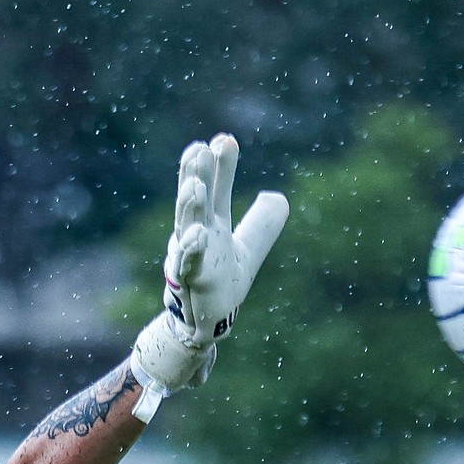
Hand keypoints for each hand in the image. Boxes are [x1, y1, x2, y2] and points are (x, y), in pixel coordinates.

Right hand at [130, 135, 288, 417]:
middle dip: (195, 175)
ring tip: (196, 185)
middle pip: (195, 200)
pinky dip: (191, 249)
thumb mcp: (249, 248)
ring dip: (190, 206)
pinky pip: (188, 264)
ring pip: (186, 227)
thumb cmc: (222, 281)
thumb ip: (263, 222)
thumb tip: (277, 196)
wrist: (206, 323)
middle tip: (198, 149)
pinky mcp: (191, 283)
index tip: (224, 140)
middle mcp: (197, 234)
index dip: (220, 165)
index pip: (215, 187)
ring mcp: (191, 258)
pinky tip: (197, 235)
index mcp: (211, 223)